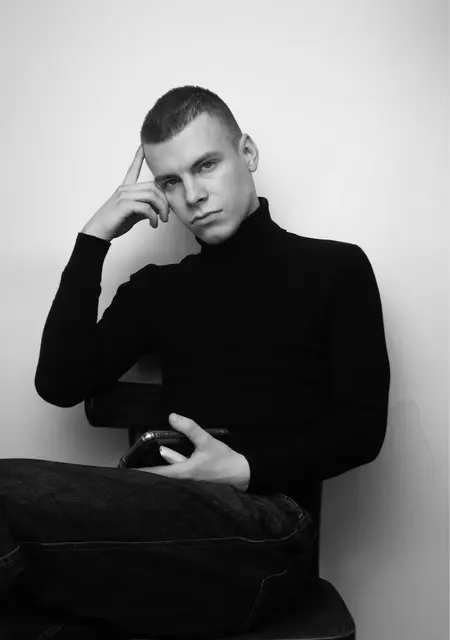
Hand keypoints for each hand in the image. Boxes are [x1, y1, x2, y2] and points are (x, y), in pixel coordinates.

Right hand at [81, 145, 170, 240]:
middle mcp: (124, 189)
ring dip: (162, 209)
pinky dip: (153, 217)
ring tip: (162, 220)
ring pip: (152, 196)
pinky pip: (146, 208)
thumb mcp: (132, 214)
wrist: (98, 232)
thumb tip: (157, 210)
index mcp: (125, 189)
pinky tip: (153, 224)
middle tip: (166, 215)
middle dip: (165, 201)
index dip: (139, 156)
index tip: (143, 145)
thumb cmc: (114, 223)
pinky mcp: (124, 205)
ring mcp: (124, 196)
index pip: (133, 169)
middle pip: (153, 186)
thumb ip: (144, 208)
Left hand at [136, 414, 250, 491]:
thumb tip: (172, 416)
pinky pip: (178, 472)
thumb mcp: (206, 441)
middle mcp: (183, 482)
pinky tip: (165, 453)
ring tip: (143, 459)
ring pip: (169, 473)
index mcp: (183, 474)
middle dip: (146, 471)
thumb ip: (189, 428)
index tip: (126, 473)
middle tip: (130, 466)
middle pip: (159, 477)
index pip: (156, 475)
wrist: (243, 475)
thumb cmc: (224, 460)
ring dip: (159, 466)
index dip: (141, 473)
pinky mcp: (195, 482)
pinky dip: (171, 464)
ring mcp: (189, 484)